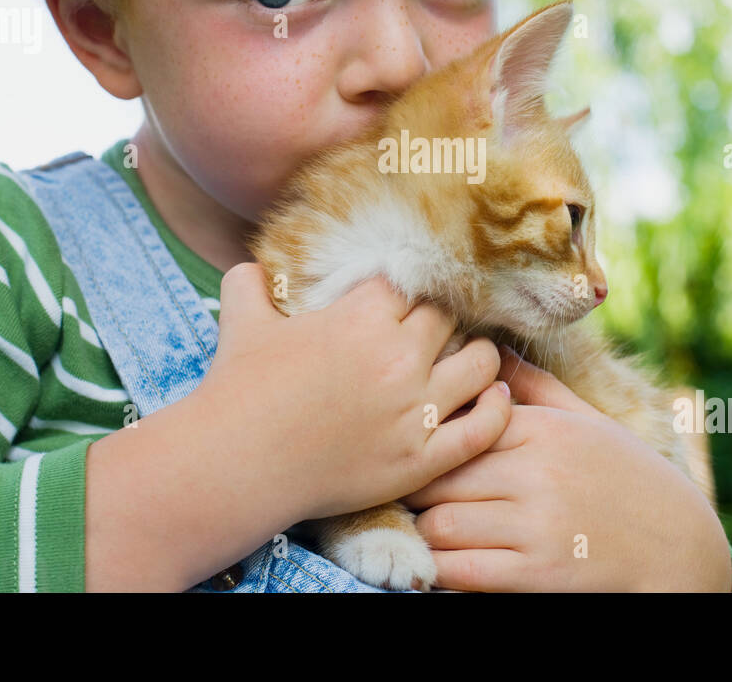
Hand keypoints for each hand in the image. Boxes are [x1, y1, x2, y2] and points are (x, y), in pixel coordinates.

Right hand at [193, 263, 512, 522]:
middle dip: (444, 319)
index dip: (410, 289)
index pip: (413, 284)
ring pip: (481, 365)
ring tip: (472, 357)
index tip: (408, 299)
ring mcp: (413, 411)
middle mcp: (397, 358)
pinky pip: (484, 428)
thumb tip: (257, 263)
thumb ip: (252, 281)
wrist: (233, 467)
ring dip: (480, 356)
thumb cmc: (236, 391)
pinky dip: (498, 408)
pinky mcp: (420, 460)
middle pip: (450, 319)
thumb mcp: (242, 320)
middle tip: (439, 329)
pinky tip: (496, 397)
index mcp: (361, 317)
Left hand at [404, 347, 731, 590]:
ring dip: (424, 529)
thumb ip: (537, 386)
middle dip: (417, 486)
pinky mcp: (539, 574)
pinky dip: (439, 568)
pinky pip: (461, 570)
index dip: (428, 440)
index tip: (414, 447)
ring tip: (421, 527)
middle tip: (405, 492)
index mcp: (544, 430)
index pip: (458, 426)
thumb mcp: (589, 421)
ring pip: (440, 524)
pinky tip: (440, 562)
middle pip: (439, 476)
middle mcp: (537, 473)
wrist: (681, 547)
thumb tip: (492, 350)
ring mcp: (537, 525)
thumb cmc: (630, 477)